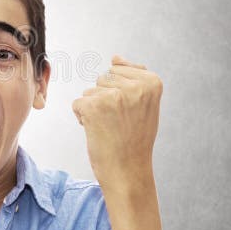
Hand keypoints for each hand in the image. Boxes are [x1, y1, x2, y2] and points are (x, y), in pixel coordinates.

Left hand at [71, 54, 162, 190]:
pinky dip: (82, 118)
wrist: (128, 172)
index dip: (120, 92)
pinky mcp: (93, 107)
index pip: (119, 69)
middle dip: (106, 98)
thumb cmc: (134, 138)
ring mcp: (114, 95)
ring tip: (110, 128)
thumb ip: (133, 78)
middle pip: (104, 78)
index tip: (131, 113)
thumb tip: (115, 57)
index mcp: (153, 81)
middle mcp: (135, 86)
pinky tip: (97, 132)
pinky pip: (78, 103)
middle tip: (119, 123)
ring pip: (90, 91)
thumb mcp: (144, 105)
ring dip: (94, 109)